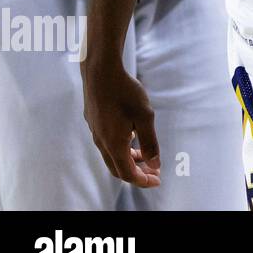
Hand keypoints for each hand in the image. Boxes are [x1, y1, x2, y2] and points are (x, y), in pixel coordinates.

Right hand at [81, 58, 160, 187]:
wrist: (100, 72)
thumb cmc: (125, 92)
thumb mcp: (145, 117)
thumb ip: (150, 142)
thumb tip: (155, 163)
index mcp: (114, 144)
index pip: (127, 173)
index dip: (143, 180)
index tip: (157, 180)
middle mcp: (101, 142)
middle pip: (118, 168)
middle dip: (137, 173)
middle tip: (154, 172)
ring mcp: (96, 132)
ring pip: (112, 156)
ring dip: (129, 160)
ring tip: (146, 157)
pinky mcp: (94, 123)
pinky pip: (108, 144)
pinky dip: (122, 149)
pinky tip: (132, 138)